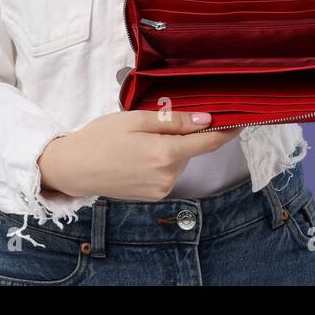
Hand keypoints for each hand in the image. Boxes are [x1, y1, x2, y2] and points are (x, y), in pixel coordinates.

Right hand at [38, 109, 240, 201]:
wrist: (73, 168)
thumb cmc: (100, 138)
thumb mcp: (136, 119)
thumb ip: (174, 120)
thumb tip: (207, 119)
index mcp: (165, 153)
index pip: (210, 142)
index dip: (228, 131)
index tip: (241, 119)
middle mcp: (168, 175)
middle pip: (191, 149)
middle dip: (184, 134)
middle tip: (155, 123)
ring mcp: (161, 188)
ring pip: (179, 160)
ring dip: (170, 148)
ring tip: (138, 141)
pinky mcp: (154, 195)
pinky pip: (168, 172)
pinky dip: (161, 160)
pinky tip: (138, 156)